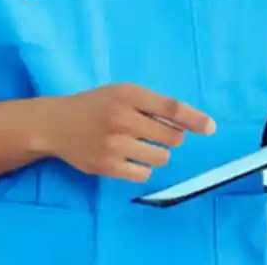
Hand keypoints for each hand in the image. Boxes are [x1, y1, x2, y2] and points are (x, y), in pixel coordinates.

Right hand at [38, 83, 215, 182]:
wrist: (56, 124)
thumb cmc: (97, 106)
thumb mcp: (123, 93)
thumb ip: (153, 105)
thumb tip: (190, 125)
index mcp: (129, 94)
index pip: (171, 108)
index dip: (194, 119)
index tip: (210, 128)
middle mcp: (122, 118)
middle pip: (172, 137)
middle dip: (171, 137)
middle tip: (153, 134)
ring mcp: (113, 144)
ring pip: (161, 157)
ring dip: (158, 154)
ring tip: (139, 146)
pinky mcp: (106, 166)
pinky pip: (143, 174)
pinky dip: (142, 168)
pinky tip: (129, 158)